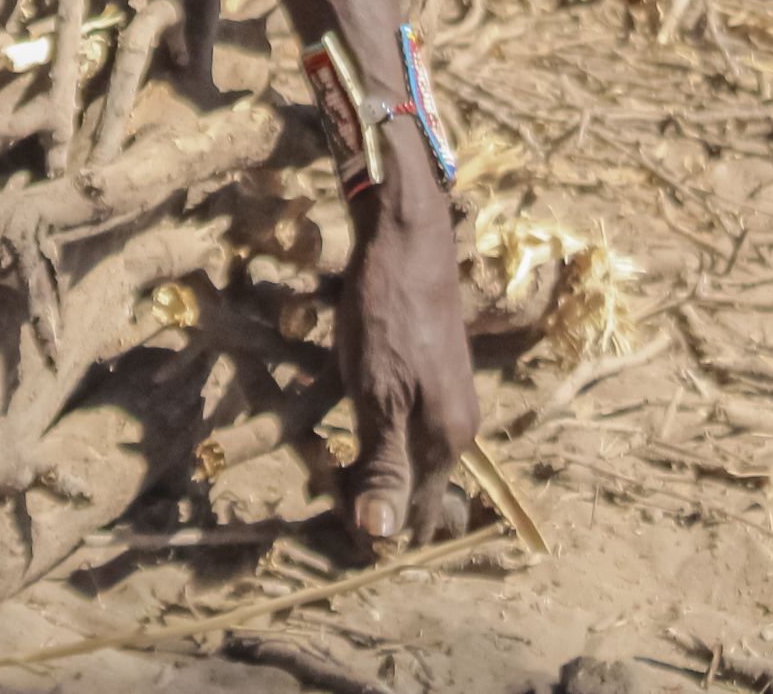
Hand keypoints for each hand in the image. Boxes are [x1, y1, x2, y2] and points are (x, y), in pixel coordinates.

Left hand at [337, 170, 482, 549]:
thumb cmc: (388, 315)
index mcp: (445, 442)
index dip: (370, 523)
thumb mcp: (378, 394)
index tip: (326, 503)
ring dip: (364, 460)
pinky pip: (401, 424)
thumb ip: (383, 464)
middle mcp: (454, 428)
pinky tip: (344, 419)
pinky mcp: (429, 376)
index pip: (414, 515)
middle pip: (411, 488)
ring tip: (322, 452)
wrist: (406, 240)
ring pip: (404, 455)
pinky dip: (369, 428)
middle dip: (364, 492)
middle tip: (317, 476)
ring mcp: (445, 401)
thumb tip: (383, 533)